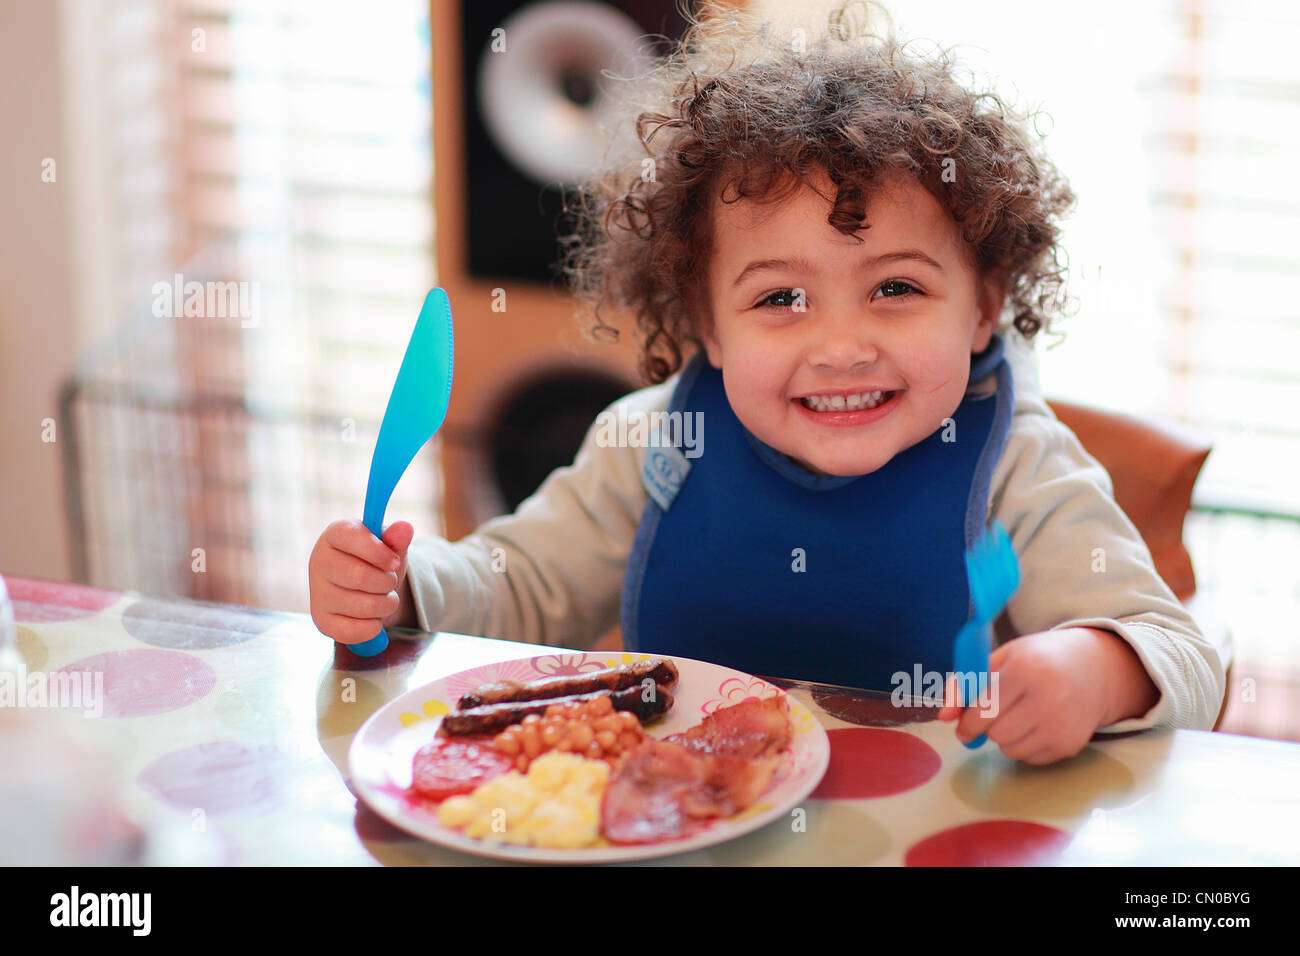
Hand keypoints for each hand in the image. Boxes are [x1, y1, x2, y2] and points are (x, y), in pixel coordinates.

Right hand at [308, 519, 414, 643]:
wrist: (365, 588)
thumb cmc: (376, 561)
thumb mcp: (389, 546)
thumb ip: (396, 538)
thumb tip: (405, 528)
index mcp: (335, 535)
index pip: (351, 538)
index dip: (378, 552)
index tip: (395, 562)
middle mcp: (319, 562)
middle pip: (359, 576)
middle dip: (387, 582)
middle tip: (391, 582)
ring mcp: (317, 592)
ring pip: (361, 606)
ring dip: (386, 605)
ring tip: (386, 598)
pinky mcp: (321, 620)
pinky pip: (353, 631)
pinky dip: (374, 627)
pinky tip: (374, 617)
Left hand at [936, 626, 1145, 764]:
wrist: (1093, 668)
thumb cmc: (1037, 659)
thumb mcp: (1001, 659)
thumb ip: (966, 684)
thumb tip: (944, 716)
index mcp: (1025, 669)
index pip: (984, 708)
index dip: (967, 721)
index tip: (963, 726)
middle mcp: (1048, 697)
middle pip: (995, 733)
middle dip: (986, 728)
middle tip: (993, 717)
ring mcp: (1062, 723)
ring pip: (1010, 749)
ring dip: (1004, 738)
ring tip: (1018, 717)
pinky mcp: (1071, 744)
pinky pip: (1029, 758)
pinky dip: (1024, 746)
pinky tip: (1036, 726)